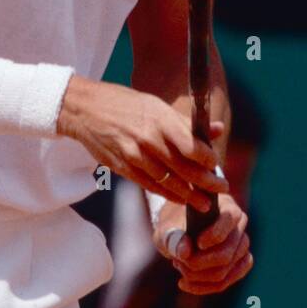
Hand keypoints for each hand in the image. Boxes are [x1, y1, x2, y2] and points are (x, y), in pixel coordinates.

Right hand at [57, 75, 228, 211]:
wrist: (85, 109)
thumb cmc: (126, 104)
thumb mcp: (157, 106)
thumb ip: (187, 123)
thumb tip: (217, 130)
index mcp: (160, 120)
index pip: (192, 146)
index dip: (208, 160)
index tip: (217, 166)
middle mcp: (149, 139)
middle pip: (184, 168)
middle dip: (206, 183)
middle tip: (221, 190)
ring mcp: (134, 155)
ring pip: (168, 181)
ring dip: (189, 195)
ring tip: (204, 203)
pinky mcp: (123, 167)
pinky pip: (150, 185)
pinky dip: (167, 194)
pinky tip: (180, 199)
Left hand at [153, 193, 252, 294]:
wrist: (177, 230)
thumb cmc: (173, 224)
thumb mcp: (167, 228)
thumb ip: (173, 238)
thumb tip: (185, 252)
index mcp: (226, 206)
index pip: (228, 220)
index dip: (214, 235)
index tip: (196, 244)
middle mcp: (240, 225)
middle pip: (227, 253)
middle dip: (199, 263)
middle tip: (177, 262)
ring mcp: (242, 245)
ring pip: (226, 271)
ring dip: (198, 276)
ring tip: (178, 266)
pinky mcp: (240, 263)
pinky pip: (227, 281)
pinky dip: (204, 286)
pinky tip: (184, 284)